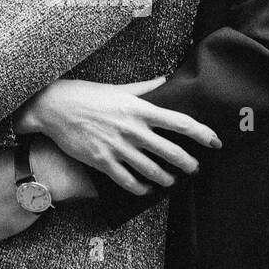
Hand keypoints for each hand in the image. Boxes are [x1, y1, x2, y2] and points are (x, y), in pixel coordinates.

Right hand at [18, 78, 220, 194]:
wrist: (53, 108)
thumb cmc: (86, 95)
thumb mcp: (118, 87)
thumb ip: (144, 87)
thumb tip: (165, 79)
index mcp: (139, 109)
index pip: (180, 122)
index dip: (202, 133)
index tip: (215, 141)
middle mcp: (133, 129)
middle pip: (171, 151)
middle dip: (188, 163)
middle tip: (195, 168)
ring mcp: (118, 147)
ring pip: (152, 170)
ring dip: (166, 179)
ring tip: (172, 180)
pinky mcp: (102, 161)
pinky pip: (128, 181)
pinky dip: (141, 188)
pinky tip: (146, 189)